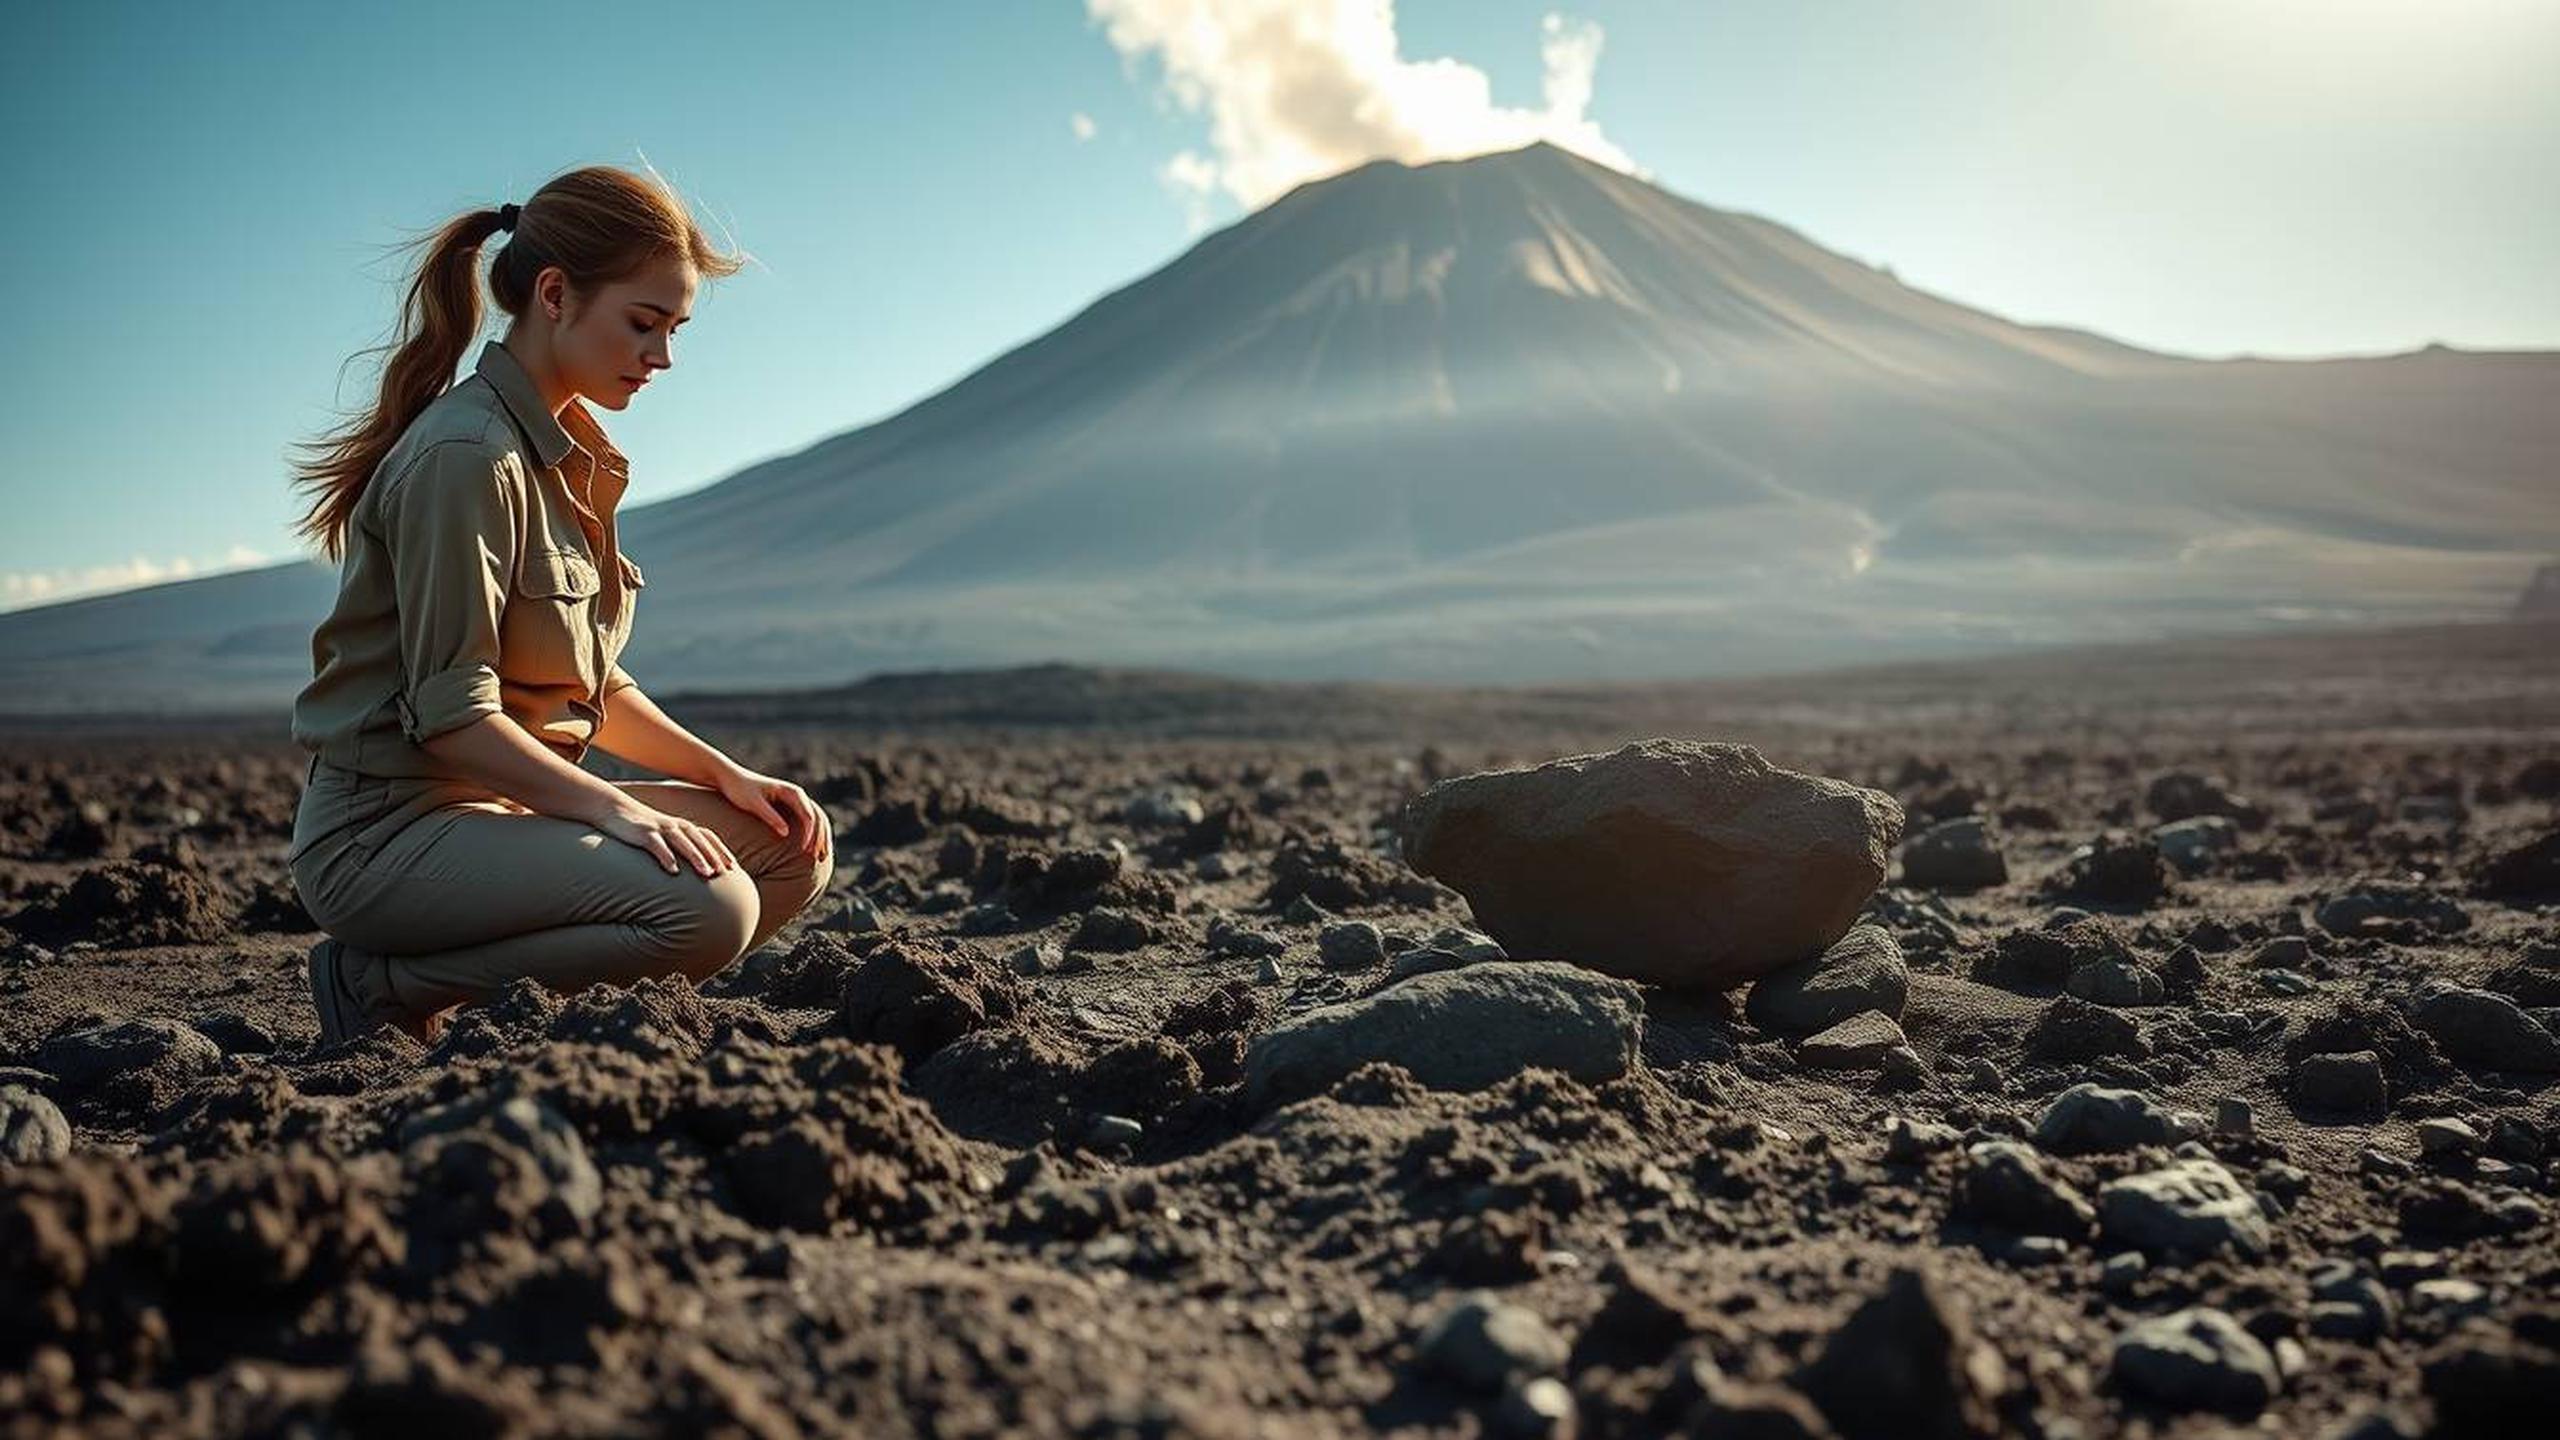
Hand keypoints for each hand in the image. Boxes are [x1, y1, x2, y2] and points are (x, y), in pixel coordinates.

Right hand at [597, 800, 737, 877]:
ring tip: (707, 874)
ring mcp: (660, 828)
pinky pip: (657, 846)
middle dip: (714, 856)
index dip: (722, 850)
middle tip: (726, 873)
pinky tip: (673, 871)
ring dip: (697, 857)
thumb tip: (691, 865)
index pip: (708, 837)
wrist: (613, 808)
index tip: (733, 866)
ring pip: (683, 842)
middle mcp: (675, 825)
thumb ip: (677, 845)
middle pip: (700, 840)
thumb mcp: (662, 834)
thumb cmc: (640, 826)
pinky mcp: (644, 833)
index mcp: (682, 826)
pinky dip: (667, 857)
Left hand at [711, 762, 831, 867]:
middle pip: (817, 819)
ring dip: (820, 839)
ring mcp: (795, 801)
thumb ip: (770, 817)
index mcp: (791, 792)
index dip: (809, 834)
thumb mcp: (754, 804)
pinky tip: (810, 849)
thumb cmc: (740, 789)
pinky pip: (806, 822)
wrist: (731, 777)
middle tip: (822, 858)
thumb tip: (786, 833)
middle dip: (821, 838)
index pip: (808, 815)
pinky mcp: (789, 807)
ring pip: (815, 821)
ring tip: (821, 857)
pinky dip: (811, 835)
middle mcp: (797, 795)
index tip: (804, 850)